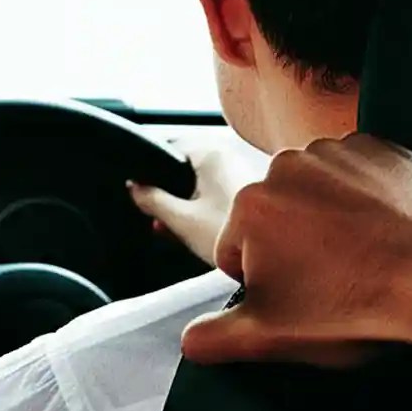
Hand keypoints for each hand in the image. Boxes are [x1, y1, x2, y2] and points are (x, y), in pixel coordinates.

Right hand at [128, 141, 262, 265]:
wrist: (277, 261)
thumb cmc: (231, 236)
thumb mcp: (181, 221)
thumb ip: (152, 201)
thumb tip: (134, 188)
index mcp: (211, 155)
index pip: (168, 149)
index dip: (150, 171)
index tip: (140, 192)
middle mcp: (228, 158)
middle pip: (184, 169)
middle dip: (167, 194)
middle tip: (155, 217)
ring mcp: (240, 175)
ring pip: (199, 185)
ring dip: (183, 205)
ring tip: (171, 230)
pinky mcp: (247, 195)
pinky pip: (214, 195)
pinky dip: (200, 210)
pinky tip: (191, 232)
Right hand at [182, 134, 411, 366]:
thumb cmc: (356, 306)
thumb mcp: (272, 337)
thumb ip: (215, 337)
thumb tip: (192, 339)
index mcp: (250, 206)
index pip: (238, 252)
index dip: (265, 285)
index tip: (298, 299)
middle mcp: (287, 165)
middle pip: (275, 218)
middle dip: (293, 248)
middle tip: (330, 283)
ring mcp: (337, 152)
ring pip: (316, 196)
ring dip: (328, 222)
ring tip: (359, 259)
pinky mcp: (381, 150)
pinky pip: (358, 178)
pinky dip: (366, 202)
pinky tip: (382, 236)